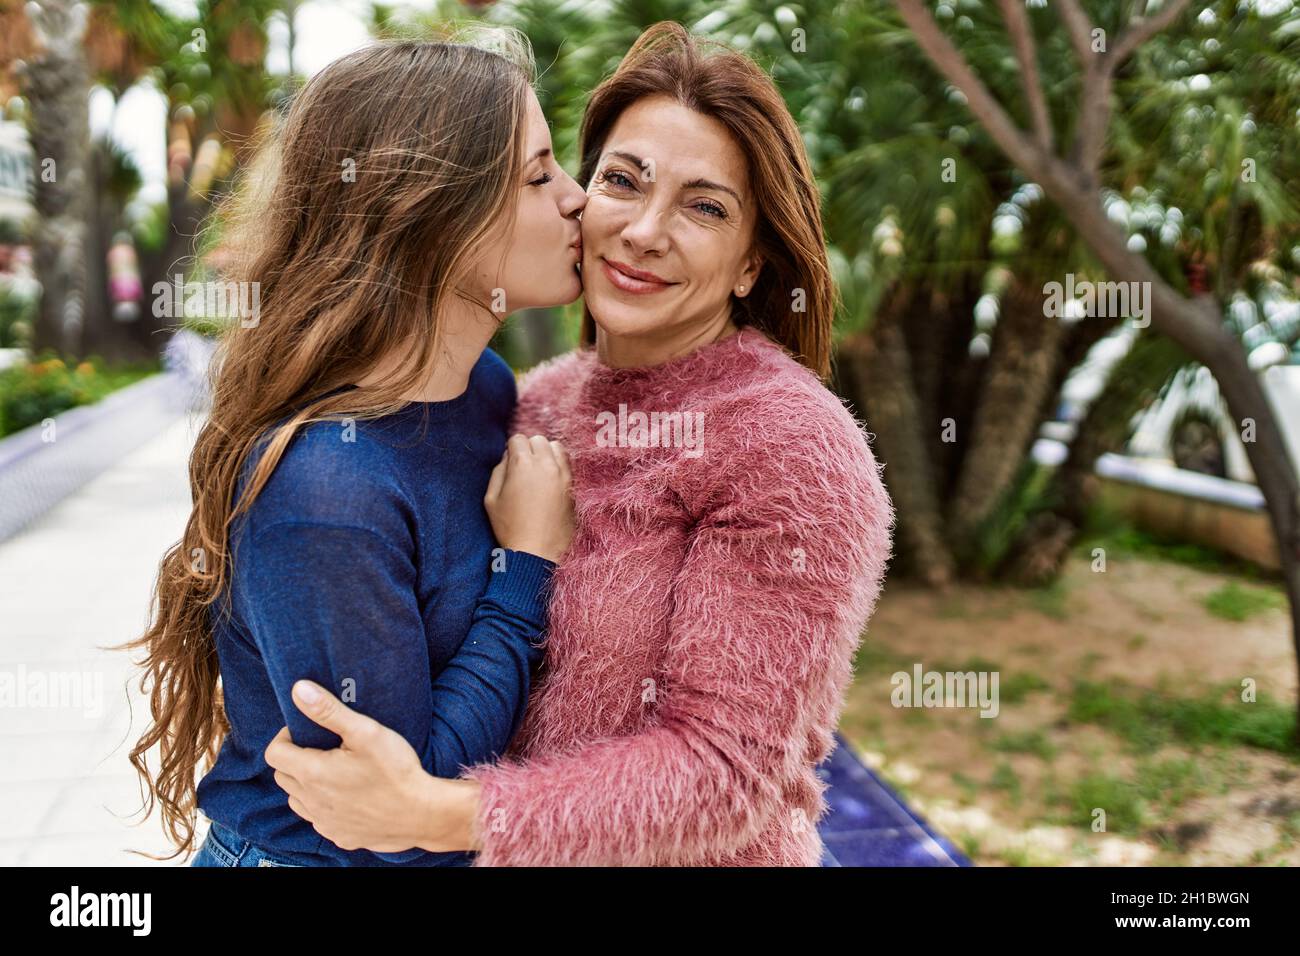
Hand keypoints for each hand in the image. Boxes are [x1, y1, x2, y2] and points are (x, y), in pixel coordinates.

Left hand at [265, 680, 482, 853]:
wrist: (422, 814)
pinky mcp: (339, 836)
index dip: (286, 736)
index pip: (274, 753)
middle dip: (295, 758)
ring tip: (334, 770)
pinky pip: (318, 818)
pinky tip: (347, 795)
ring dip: (305, 783)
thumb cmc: (396, 770)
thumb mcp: (365, 732)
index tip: (308, 730)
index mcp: (313, 773)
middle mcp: (311, 802)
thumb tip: (298, 690)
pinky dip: (322, 805)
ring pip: (297, 799)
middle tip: (324, 747)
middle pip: (282, 776)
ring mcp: (324, 823)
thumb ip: (328, 711)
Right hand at [484, 433, 574, 562]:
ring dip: (546, 453)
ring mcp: (562, 474)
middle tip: (523, 467)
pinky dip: (558, 464)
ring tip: (539, 470)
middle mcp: (545, 464)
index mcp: (522, 464)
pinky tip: (550, 478)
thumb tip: (508, 457)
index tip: (510, 464)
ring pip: (556, 447)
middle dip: (529, 448)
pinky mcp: (572, 486)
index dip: (511, 449)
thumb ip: (498, 471)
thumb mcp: (491, 499)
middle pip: (538, 439)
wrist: (537, 551)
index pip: (518, 439)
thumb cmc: (509, 527)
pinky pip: (568, 462)